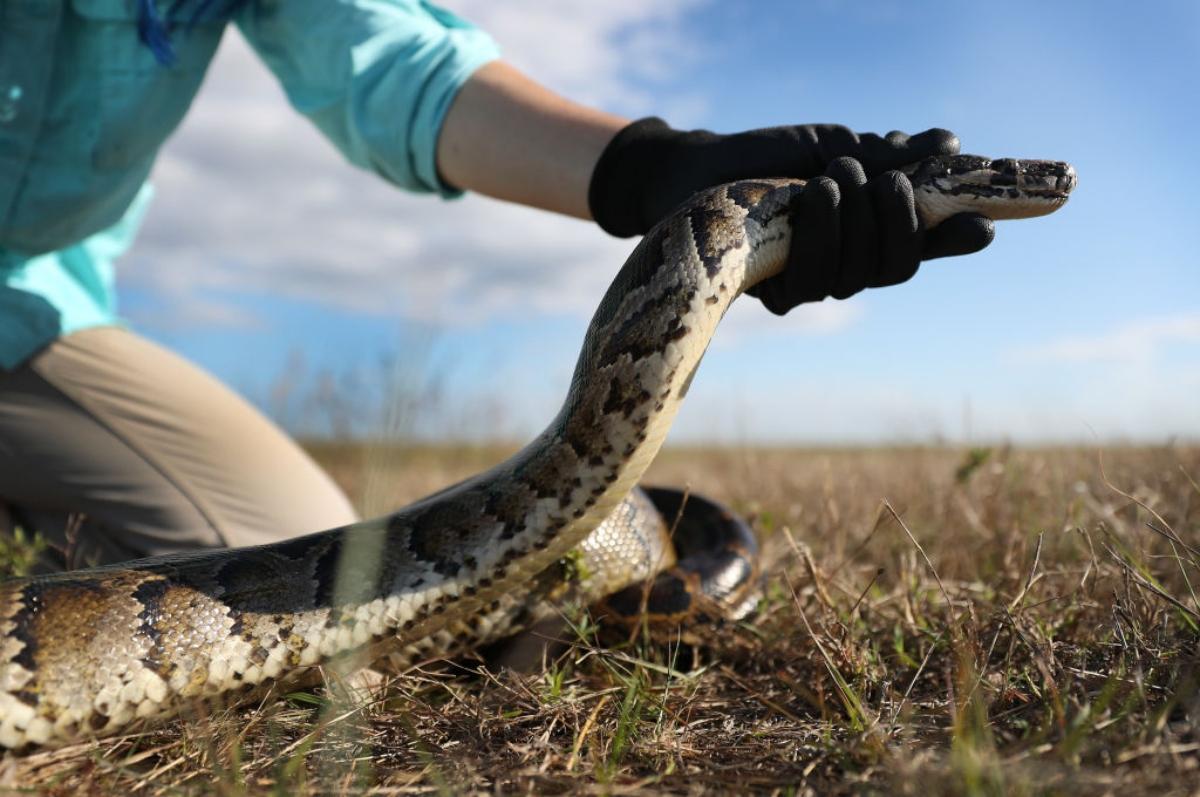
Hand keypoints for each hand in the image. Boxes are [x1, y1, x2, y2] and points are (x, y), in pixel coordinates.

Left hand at [588, 118, 994, 313]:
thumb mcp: (835, 145)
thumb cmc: (772, 159)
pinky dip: (819, 232)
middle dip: (902, 222)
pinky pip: (813, 280)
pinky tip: (808, 196)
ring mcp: (813, 283)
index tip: (985, 226)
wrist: (703, 168)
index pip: (926, 244)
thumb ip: (889, 155)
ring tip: (833, 176)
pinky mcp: (776, 292)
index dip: (957, 240)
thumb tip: (950, 147)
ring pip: (857, 274)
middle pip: (897, 266)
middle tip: (889, 182)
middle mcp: (849, 264)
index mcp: (872, 229)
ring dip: (854, 220)